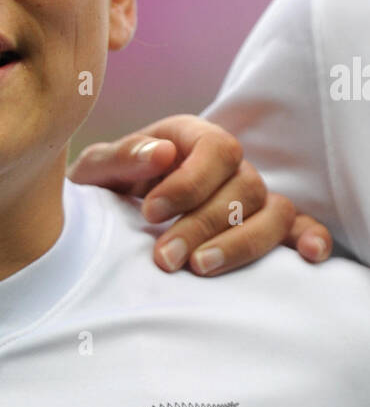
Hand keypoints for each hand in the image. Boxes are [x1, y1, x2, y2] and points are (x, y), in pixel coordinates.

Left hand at [69, 114, 332, 274]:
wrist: (104, 219)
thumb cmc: (102, 190)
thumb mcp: (95, 171)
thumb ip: (120, 159)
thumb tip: (161, 154)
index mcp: (190, 138)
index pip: (215, 149)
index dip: (190, 182)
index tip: (151, 213)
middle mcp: (227, 165)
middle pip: (242, 188)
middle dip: (203, 225)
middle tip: (165, 259)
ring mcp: (249, 195)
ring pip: (272, 211)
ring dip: (242, 243)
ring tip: (202, 267)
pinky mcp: (261, 226)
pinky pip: (297, 227)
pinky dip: (310, 238)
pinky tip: (309, 257)